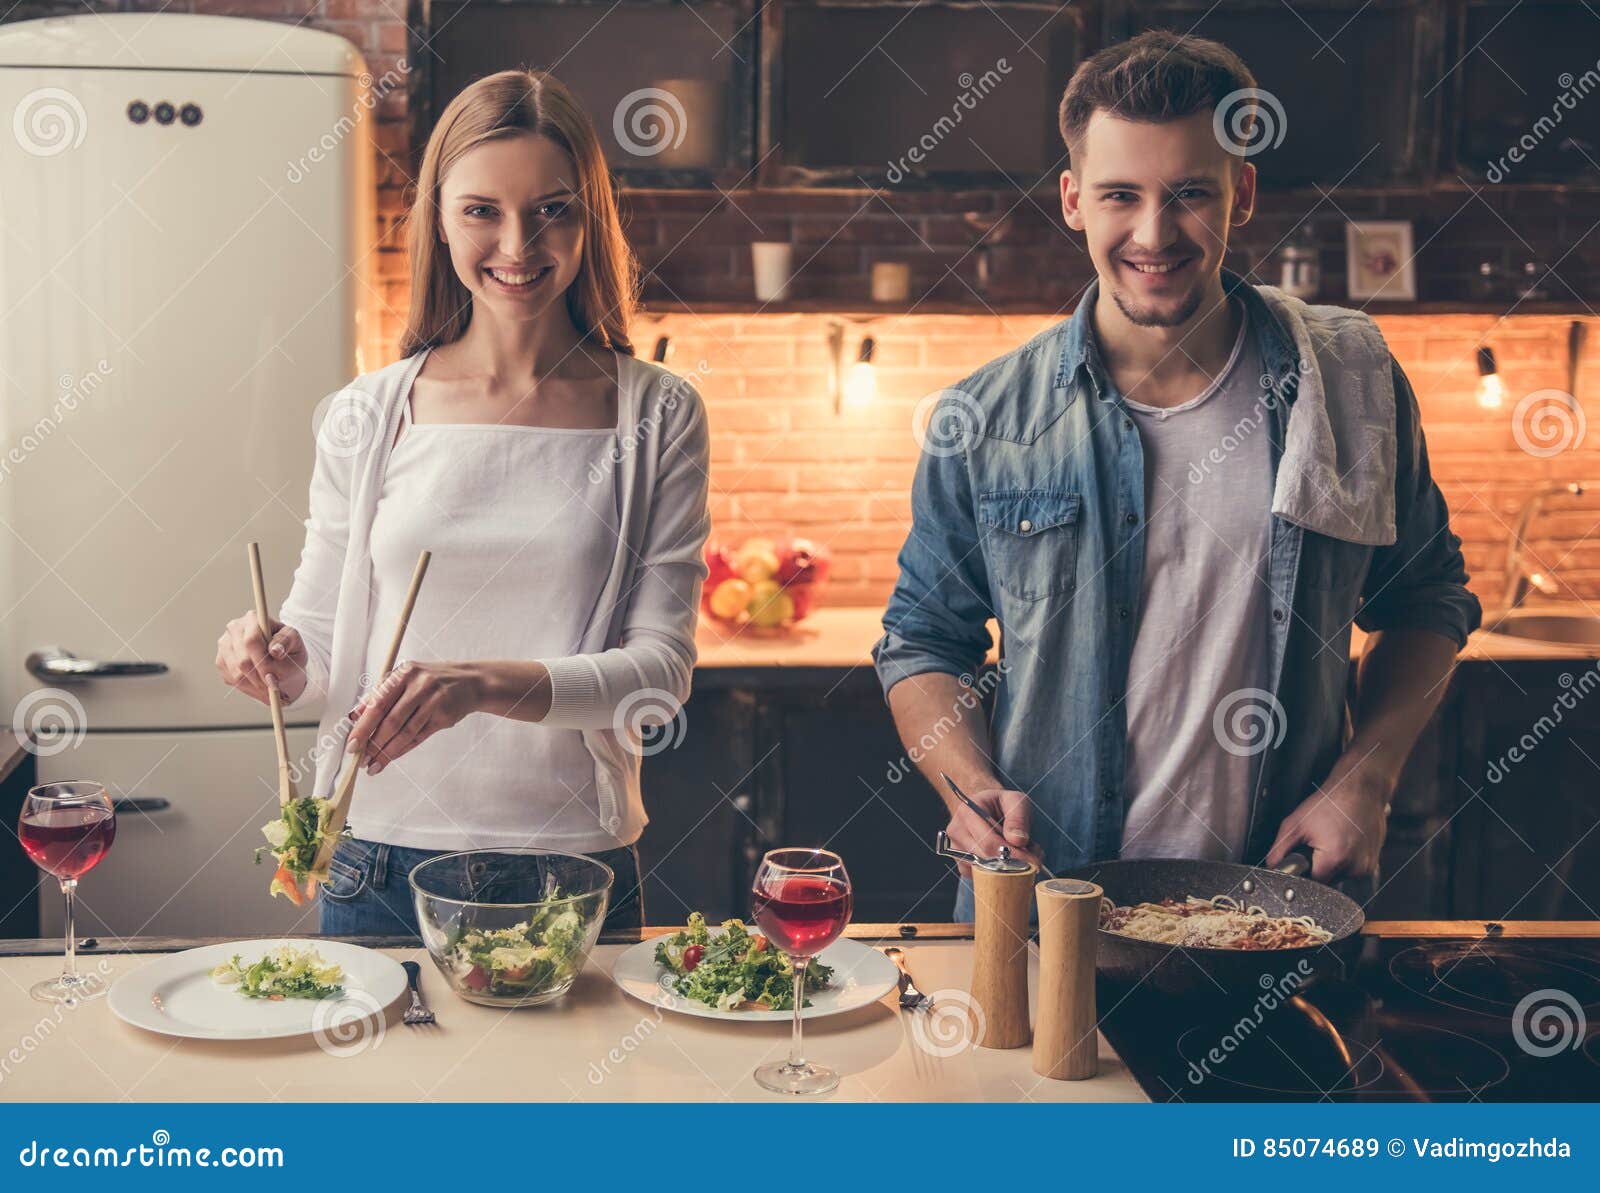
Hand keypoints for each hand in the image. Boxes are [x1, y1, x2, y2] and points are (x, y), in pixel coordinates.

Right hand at [216, 610, 307, 704]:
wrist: (280, 659)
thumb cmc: (288, 648)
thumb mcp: (296, 642)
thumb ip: (287, 643)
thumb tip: (275, 650)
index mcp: (253, 618)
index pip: (252, 640)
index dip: (262, 661)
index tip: (273, 675)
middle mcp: (234, 628)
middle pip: (242, 659)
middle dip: (260, 676)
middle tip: (273, 685)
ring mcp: (225, 645)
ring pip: (236, 672)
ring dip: (255, 684)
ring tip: (269, 686)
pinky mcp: (221, 661)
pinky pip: (231, 679)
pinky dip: (247, 686)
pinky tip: (259, 684)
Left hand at [345, 660, 484, 773]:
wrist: (470, 682)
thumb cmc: (431, 681)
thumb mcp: (405, 679)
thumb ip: (380, 695)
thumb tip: (354, 716)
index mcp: (404, 673)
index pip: (378, 703)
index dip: (363, 726)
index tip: (351, 744)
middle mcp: (419, 685)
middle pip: (391, 720)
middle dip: (373, 743)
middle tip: (360, 760)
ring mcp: (434, 700)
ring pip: (406, 732)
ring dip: (387, 752)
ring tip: (373, 765)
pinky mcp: (444, 716)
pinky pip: (419, 737)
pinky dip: (403, 749)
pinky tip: (391, 757)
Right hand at [943, 786, 1040, 877]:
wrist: (986, 809)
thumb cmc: (1002, 804)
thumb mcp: (1015, 800)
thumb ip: (1018, 818)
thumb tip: (1018, 841)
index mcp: (967, 812)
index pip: (988, 841)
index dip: (1012, 853)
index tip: (1033, 860)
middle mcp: (956, 831)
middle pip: (985, 858)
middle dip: (1012, 862)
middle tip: (1034, 860)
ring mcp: (956, 849)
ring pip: (983, 870)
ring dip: (1007, 868)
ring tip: (1022, 855)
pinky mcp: (962, 864)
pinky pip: (981, 877)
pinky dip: (998, 874)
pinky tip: (1007, 861)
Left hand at [1266, 754, 1394, 882]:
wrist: (1361, 789)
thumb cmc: (1330, 802)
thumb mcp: (1295, 824)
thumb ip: (1279, 850)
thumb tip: (1271, 867)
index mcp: (1335, 859)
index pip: (1312, 882)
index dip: (1303, 871)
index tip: (1301, 858)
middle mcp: (1355, 867)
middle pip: (1327, 881)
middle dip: (1317, 866)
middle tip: (1316, 843)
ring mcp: (1367, 865)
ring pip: (1340, 876)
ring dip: (1332, 864)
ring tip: (1331, 839)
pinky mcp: (1374, 862)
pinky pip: (1353, 869)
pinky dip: (1345, 859)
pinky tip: (1342, 841)